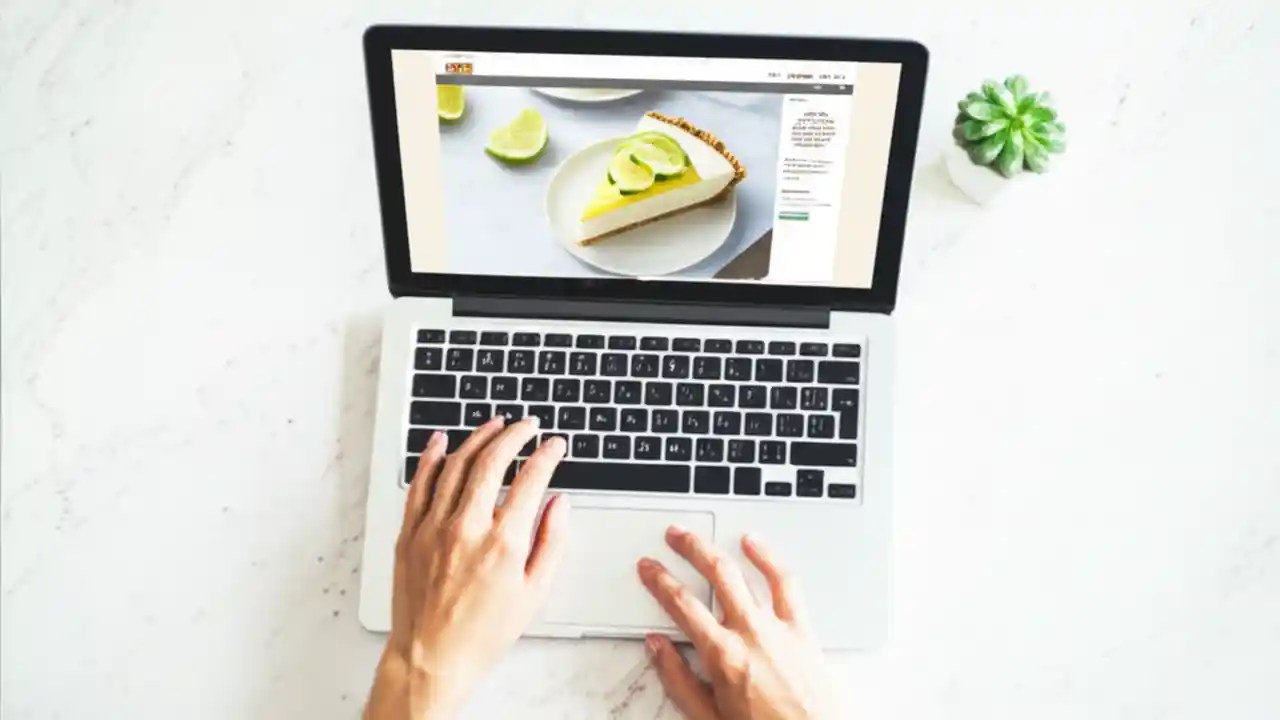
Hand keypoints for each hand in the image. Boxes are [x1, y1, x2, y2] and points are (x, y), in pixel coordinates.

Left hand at [366, 417, 569, 719]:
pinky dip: (431, 457)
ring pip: (455, 464)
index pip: (530, 480)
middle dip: (514, 435)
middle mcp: (467, 528)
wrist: (431, 657)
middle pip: (491, 461)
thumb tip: (559, 504)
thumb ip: (552, 542)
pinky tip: (441, 441)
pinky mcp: (409, 532)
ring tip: (494, 425)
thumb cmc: (482, 633)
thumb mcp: (533, 593)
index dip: (546, 455)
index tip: (554, 445)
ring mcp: (433, 527)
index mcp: (503, 543)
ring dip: (478, 438)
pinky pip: (420, 483)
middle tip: (527, 426)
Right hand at [638, 528, 840, 719]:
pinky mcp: (802, 630)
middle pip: (716, 575)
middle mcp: (751, 634)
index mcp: (723, 656)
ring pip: (746, 574)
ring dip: (721, 550)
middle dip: (690, 549)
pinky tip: (755, 545)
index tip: (649, 568)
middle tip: (674, 536)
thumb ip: (678, 679)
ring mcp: (779, 628)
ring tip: (705, 536)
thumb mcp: (708, 717)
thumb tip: (657, 647)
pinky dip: (769, 559)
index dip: (660, 582)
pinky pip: (786, 584)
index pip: (682, 605)